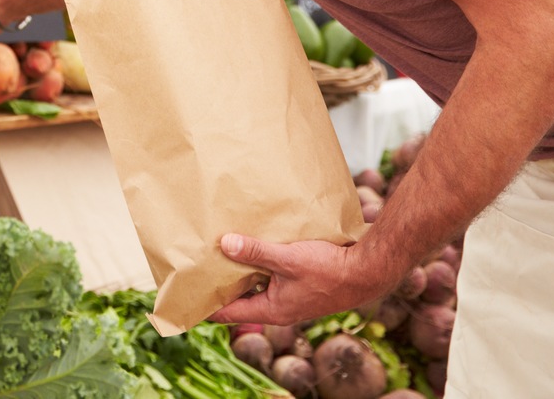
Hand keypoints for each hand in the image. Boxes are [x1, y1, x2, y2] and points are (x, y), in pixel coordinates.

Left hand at [207, 234, 394, 325]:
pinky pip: (272, 275)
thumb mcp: (288, 259)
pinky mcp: (301, 284)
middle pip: (240, 296)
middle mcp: (278, 308)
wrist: (369, 271)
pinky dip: (260, 262)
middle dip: (220, 281)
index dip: (205, 304)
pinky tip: (253, 242)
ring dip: (242, 268)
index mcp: (271, 310)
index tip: (184, 293)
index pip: (228, 313)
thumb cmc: (331, 270)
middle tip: (198, 262)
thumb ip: (256, 252)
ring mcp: (290, 297)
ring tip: (220, 247)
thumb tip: (224, 245)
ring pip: (257, 284)